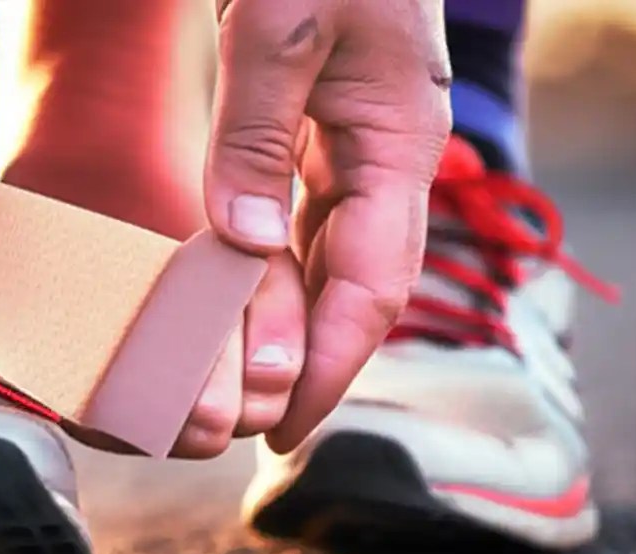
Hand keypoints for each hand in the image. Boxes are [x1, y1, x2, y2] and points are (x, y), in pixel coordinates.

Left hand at [202, 0, 451, 452]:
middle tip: (265, 432)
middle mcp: (392, 157)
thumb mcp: (276, 29)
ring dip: (303, 326)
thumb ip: (257, 137)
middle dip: (319, 363)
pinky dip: (287, 271)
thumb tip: (238, 245)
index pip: (373, 282)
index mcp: (398, 140)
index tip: (287, 429)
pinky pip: (316, 221)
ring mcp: (370, 147)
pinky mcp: (340, 132)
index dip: (332, 364)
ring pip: (339, 260)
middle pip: (363, 286)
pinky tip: (255, 303)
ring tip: (257, 388)